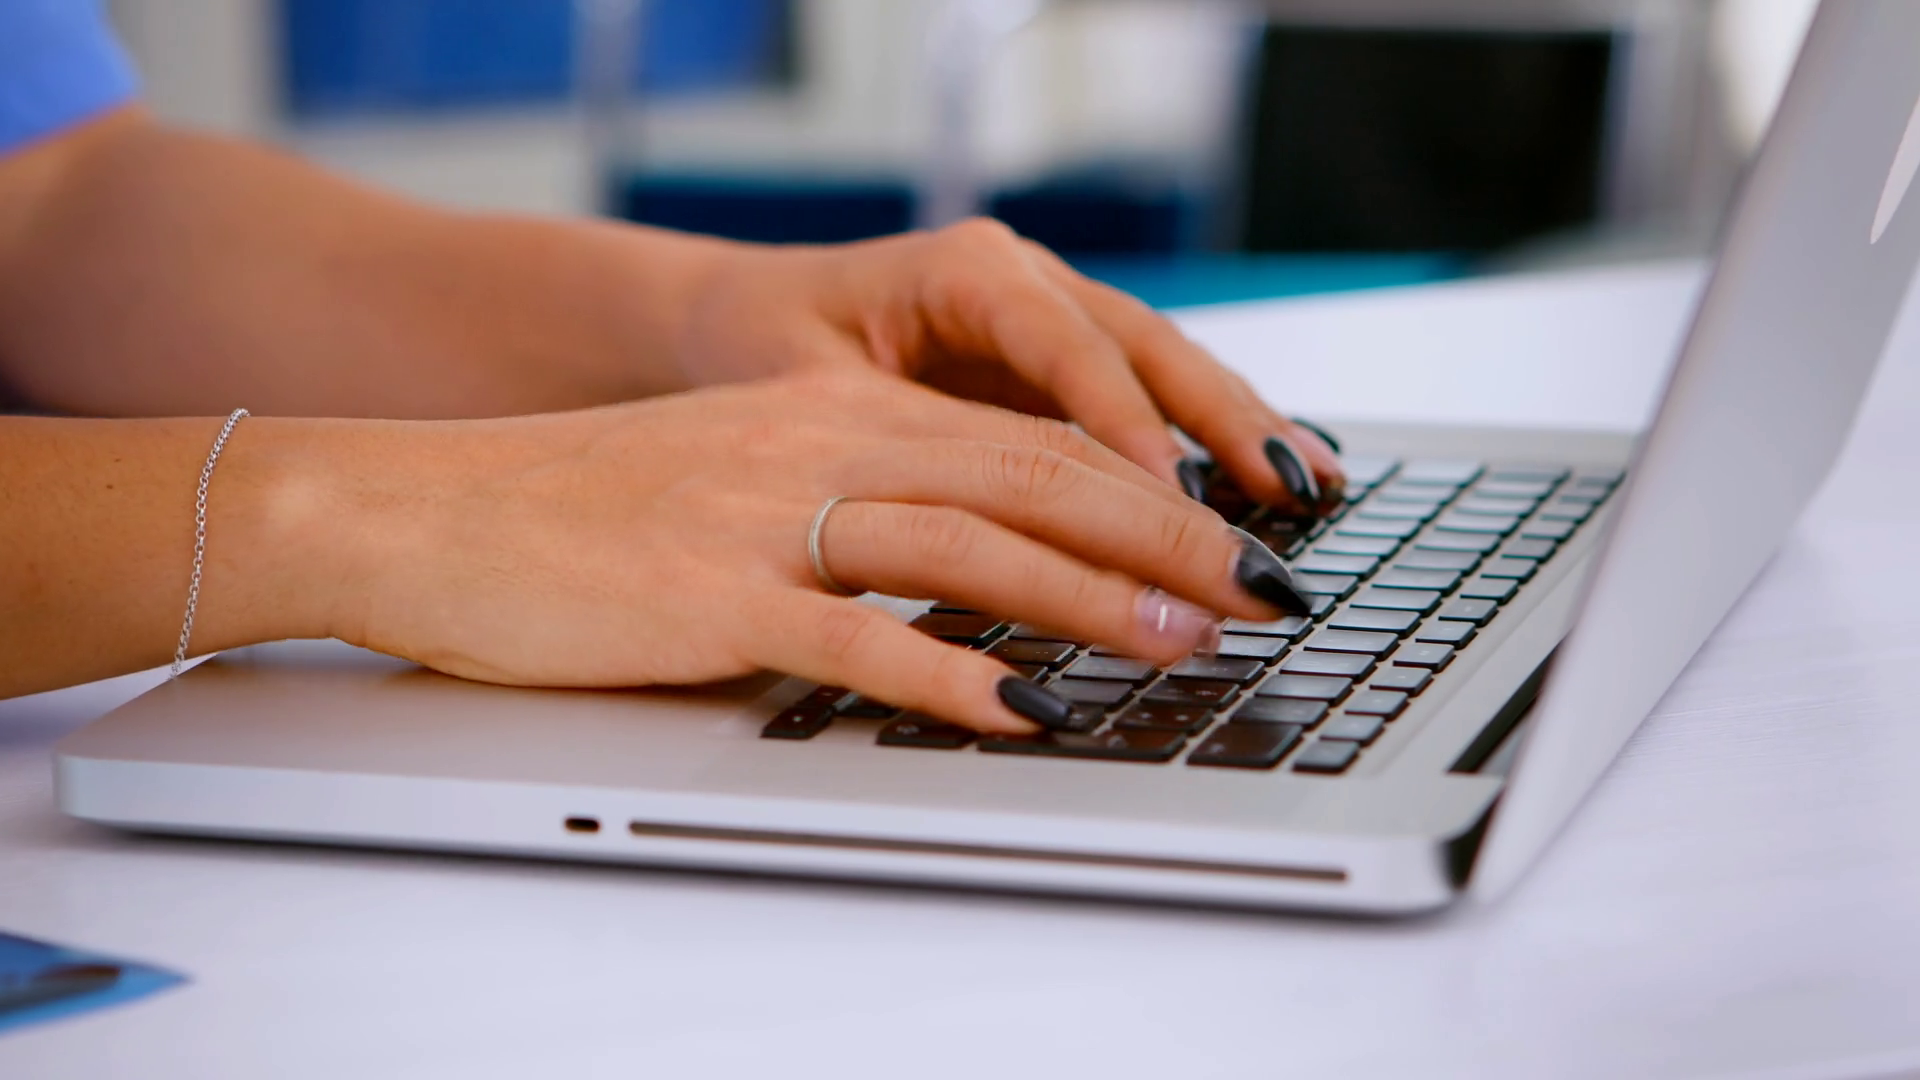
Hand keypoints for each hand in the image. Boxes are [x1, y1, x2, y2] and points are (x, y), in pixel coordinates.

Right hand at [301, 371, 1309, 733]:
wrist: (421, 510)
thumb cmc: (582, 513)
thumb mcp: (741, 486)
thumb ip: (860, 517)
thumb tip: (981, 581)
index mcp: (837, 419)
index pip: (1031, 443)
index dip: (1149, 494)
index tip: (1233, 543)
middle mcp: (821, 451)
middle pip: (1031, 481)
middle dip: (1163, 539)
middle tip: (1260, 589)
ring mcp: (767, 521)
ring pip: (968, 545)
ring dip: (1090, 597)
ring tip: (1185, 642)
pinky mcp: (710, 598)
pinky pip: (856, 640)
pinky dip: (951, 676)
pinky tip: (1024, 709)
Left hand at [669, 219, 1344, 514]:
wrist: (729, 321)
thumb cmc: (756, 354)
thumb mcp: (807, 395)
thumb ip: (899, 442)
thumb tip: (988, 525)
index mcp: (966, 269)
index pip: (1068, 348)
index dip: (1127, 426)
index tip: (1173, 498)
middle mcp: (1024, 278)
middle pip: (1147, 349)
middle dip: (1225, 425)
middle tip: (1288, 499)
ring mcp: (1050, 311)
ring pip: (1166, 367)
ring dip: (1242, 427)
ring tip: (1315, 486)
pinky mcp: (1057, 356)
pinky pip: (1148, 393)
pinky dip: (1209, 437)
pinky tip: (1270, 475)